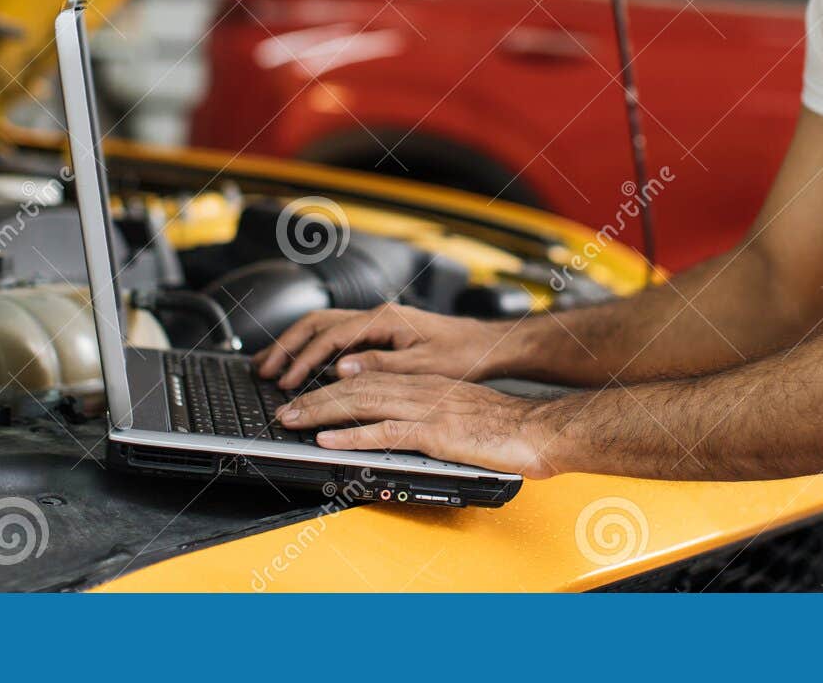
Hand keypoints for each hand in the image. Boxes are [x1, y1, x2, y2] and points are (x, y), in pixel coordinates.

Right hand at [253, 304, 514, 389]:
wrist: (486, 345)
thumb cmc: (462, 354)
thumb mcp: (424, 366)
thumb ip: (382, 366)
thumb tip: (342, 369)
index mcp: (385, 320)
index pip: (331, 336)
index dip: (304, 359)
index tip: (287, 381)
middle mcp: (377, 316)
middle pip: (317, 323)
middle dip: (286, 347)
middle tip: (264, 372)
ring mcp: (376, 322)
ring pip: (322, 327)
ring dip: (294, 346)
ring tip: (270, 367)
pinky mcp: (378, 333)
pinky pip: (335, 336)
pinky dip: (311, 349)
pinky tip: (301, 365)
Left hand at [275, 372, 562, 477]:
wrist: (540, 431)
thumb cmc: (504, 428)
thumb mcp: (457, 411)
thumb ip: (425, 411)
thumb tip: (394, 422)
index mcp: (424, 384)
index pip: (367, 379)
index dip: (330, 387)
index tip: (303, 397)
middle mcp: (420, 390)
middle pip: (355, 387)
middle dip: (313, 398)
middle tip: (282, 410)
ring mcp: (427, 409)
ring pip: (362, 404)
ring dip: (321, 413)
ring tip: (291, 421)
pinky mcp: (436, 433)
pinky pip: (385, 433)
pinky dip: (352, 437)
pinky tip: (329, 442)